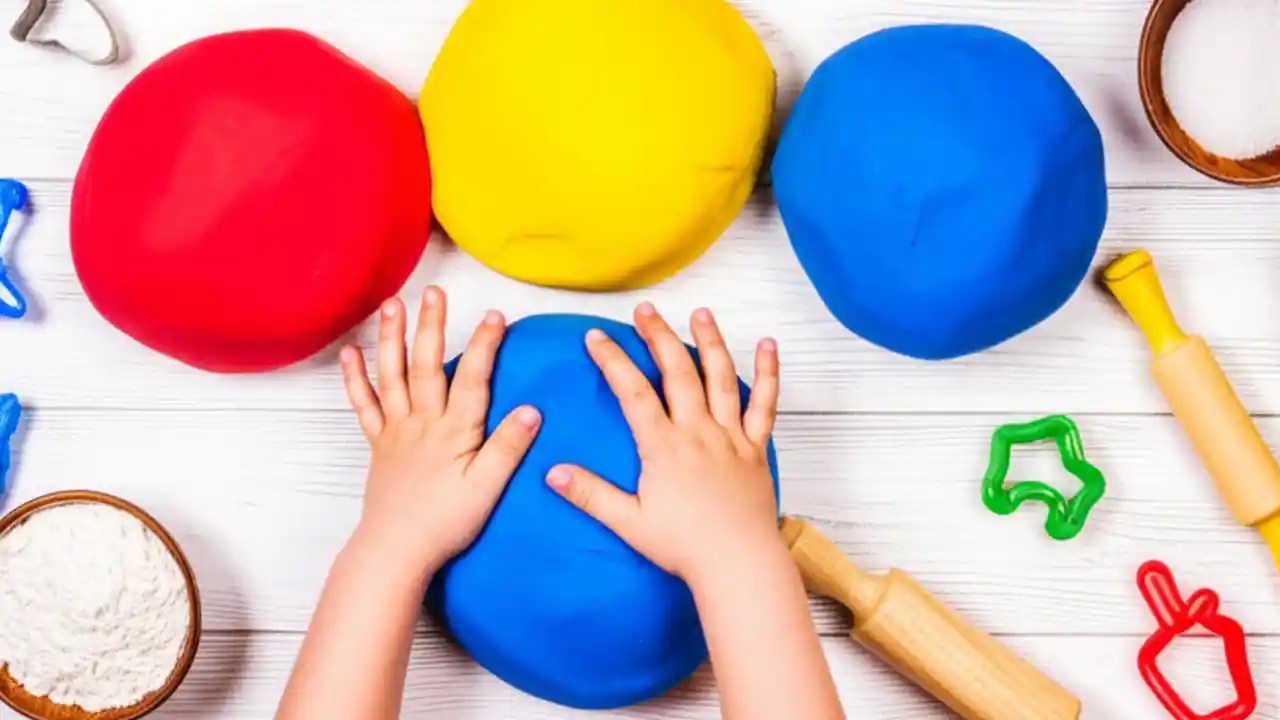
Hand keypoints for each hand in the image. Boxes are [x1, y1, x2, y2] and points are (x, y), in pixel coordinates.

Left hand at [340, 287, 540, 578]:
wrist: (395, 551)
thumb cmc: (445, 523)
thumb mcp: (487, 489)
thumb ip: (508, 448)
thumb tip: (533, 410)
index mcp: (455, 433)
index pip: (474, 380)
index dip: (486, 346)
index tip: (496, 315)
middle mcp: (423, 424)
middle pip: (428, 366)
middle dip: (433, 326)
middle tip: (435, 292)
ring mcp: (397, 432)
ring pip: (393, 376)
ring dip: (392, 338)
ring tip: (392, 305)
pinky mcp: (379, 445)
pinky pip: (365, 405)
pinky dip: (355, 378)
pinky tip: (350, 353)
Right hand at [546, 303, 780, 583]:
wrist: (738, 563)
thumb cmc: (684, 547)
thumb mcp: (629, 522)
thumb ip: (590, 494)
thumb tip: (552, 472)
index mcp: (664, 447)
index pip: (633, 392)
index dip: (613, 360)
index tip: (596, 337)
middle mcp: (698, 432)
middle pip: (677, 372)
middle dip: (658, 337)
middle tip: (645, 311)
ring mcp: (730, 437)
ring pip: (719, 378)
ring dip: (709, 341)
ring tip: (699, 313)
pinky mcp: (755, 448)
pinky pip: (764, 404)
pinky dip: (768, 373)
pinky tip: (768, 346)